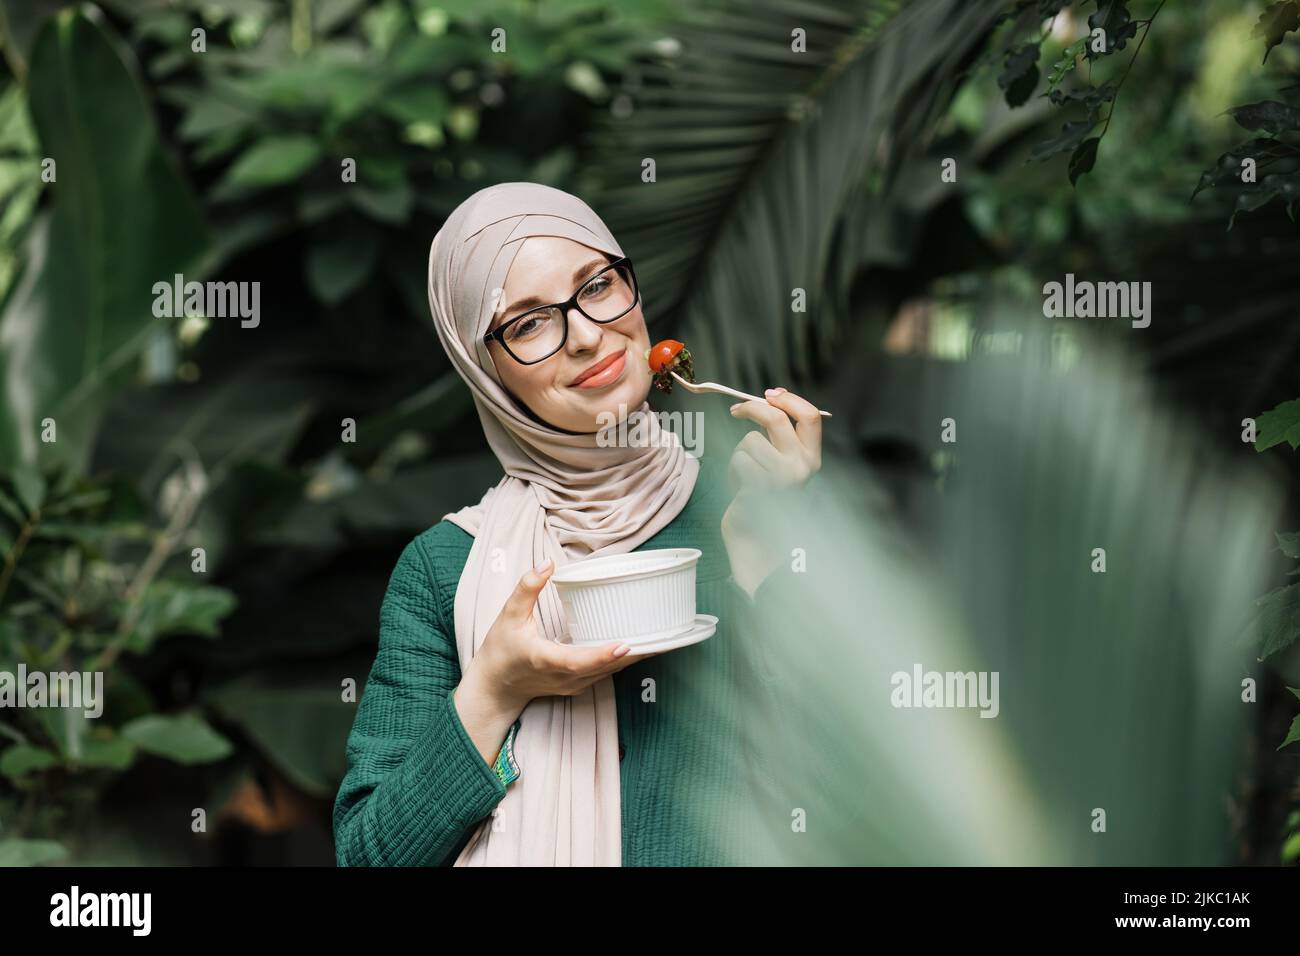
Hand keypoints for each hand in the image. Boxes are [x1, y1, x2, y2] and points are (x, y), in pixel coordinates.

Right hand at [454, 559, 657, 763]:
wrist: (494, 688)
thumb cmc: (500, 651)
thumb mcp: (508, 616)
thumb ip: (527, 588)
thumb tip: (547, 564)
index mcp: (546, 660)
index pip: (580, 661)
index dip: (603, 654)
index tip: (625, 644)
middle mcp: (564, 677)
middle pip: (605, 668)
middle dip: (634, 654)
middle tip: (662, 635)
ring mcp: (572, 685)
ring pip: (609, 673)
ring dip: (632, 658)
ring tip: (659, 638)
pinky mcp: (577, 685)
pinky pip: (605, 674)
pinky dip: (621, 662)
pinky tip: (637, 646)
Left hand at [722, 387, 823, 597]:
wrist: (757, 539)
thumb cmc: (765, 499)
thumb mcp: (783, 465)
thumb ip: (781, 439)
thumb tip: (767, 402)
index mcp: (812, 459)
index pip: (810, 416)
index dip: (788, 399)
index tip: (769, 394)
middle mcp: (802, 467)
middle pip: (776, 418)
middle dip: (752, 408)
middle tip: (737, 411)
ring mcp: (782, 478)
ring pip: (749, 442)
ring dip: (740, 454)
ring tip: (746, 475)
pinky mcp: (760, 488)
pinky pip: (739, 460)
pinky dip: (733, 470)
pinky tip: (741, 487)